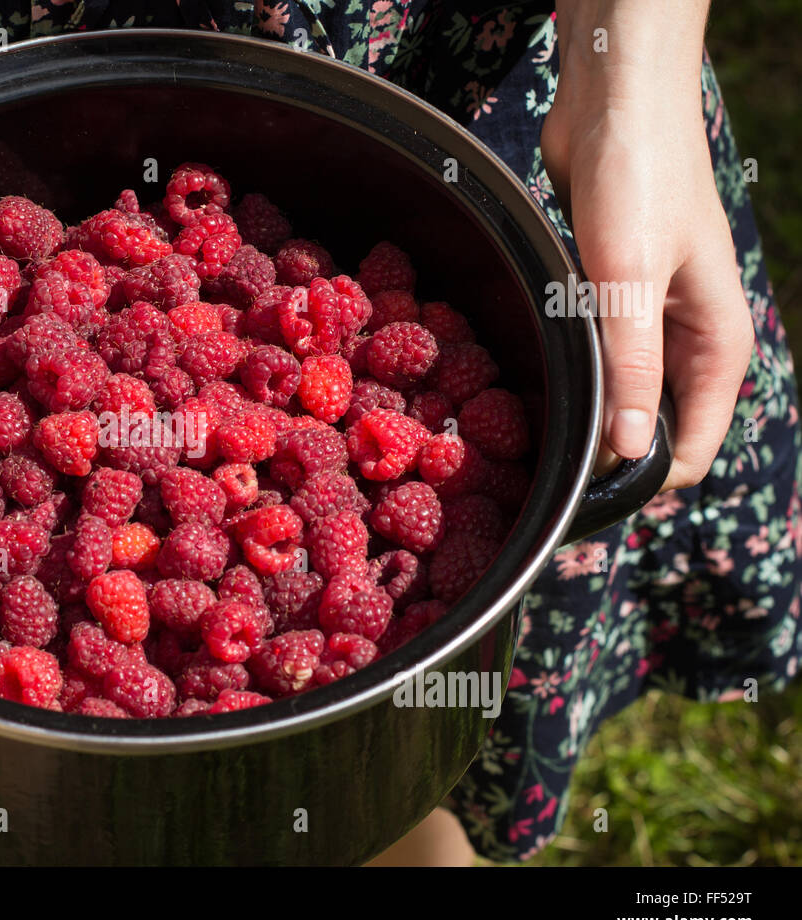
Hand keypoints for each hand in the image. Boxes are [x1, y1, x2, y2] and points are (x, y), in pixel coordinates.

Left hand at [543, 0, 753, 488]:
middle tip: (534, 475)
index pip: (688, 452)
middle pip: (649, 433)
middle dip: (602, 457)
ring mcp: (647, 324)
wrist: (614, 103)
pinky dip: (567, 376)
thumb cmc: (639, 181)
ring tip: (522, 436)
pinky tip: (525, 385)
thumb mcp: (631, 281)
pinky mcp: (608, 302)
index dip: (637, 483)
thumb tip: (628, 455)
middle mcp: (686, 345)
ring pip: (616, 399)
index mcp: (715, 348)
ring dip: (581, 417)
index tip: (574, 497)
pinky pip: (590, 360)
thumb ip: (632, 369)